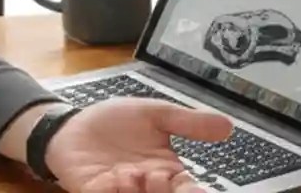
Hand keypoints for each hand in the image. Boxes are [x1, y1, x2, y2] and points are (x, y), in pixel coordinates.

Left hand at [43, 98, 233, 191]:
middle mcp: (146, 186)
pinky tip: (112, 178)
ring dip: (137, 191)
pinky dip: (112, 192)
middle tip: (158, 175)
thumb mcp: (154, 114)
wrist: (72, 123)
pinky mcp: (94, 192)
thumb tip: (228, 125)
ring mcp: (120, 191)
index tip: (196, 190)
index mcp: (166, 171)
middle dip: (164, 192)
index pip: (188, 190)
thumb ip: (188, 122)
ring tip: (130, 173)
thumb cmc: (115, 122)